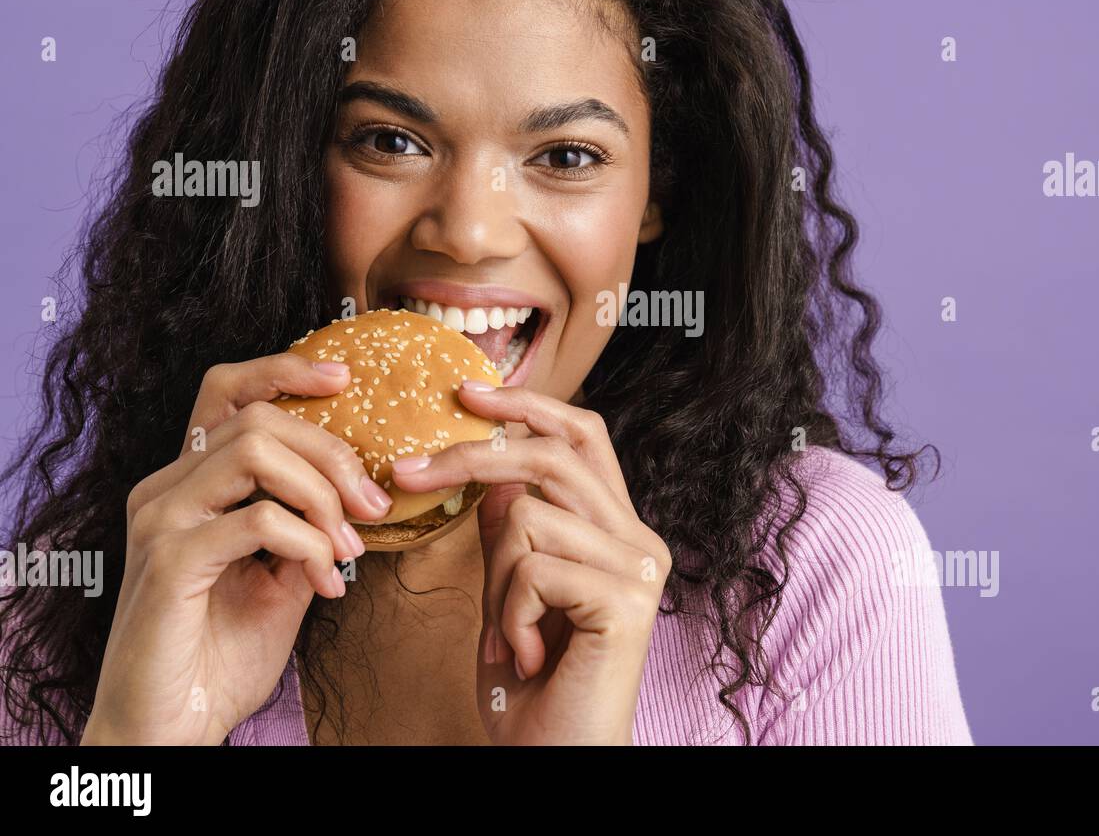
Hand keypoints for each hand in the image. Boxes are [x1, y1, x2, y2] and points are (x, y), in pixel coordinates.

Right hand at [82, 355, 393, 744]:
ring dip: (321, 494)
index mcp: (189, 485)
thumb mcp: (282, 580)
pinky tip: (327, 583)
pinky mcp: (169, 559)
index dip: (285, 371)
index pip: (228, 391)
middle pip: (257, 418)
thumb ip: (309, 528)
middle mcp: (165, 489)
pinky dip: (309, 544)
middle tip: (373, 504)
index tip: (345, 378)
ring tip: (349, 547)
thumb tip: (361, 494)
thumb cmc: (221, 655)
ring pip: (253, 453)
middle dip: (332, 452)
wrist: (173, 726)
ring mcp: (161, 520)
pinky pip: (258, 519)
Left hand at [391, 382, 668, 744]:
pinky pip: (532, 568)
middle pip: (553, 456)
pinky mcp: (627, 599)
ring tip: (510, 637)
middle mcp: (641, 539)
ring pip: (529, 516)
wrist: (558, 760)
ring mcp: (641, 567)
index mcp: (620, 529)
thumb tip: (493, 469)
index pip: (584, 437)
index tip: (468, 392)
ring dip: (496, 582)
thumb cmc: (533, 685)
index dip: (529, 405)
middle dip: (470, 457)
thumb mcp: (511, 593)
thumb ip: (513, 531)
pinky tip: (526, 657)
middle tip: (404, 474)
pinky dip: (507, 616)